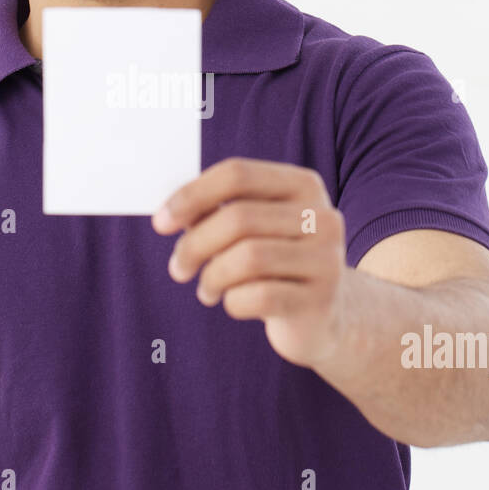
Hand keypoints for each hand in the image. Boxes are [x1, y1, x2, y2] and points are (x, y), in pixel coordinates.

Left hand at [151, 157, 350, 369]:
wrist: (322, 315)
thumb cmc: (274, 264)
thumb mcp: (251, 230)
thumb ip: (215, 212)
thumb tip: (170, 211)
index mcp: (303, 185)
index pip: (237, 174)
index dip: (192, 195)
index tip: (161, 222)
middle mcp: (322, 217)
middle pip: (238, 218)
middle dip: (195, 244)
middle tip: (178, 268)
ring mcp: (327, 260)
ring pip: (248, 258)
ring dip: (212, 277)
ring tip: (207, 290)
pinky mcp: (320, 301)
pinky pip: (259, 297)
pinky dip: (233, 301)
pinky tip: (233, 303)